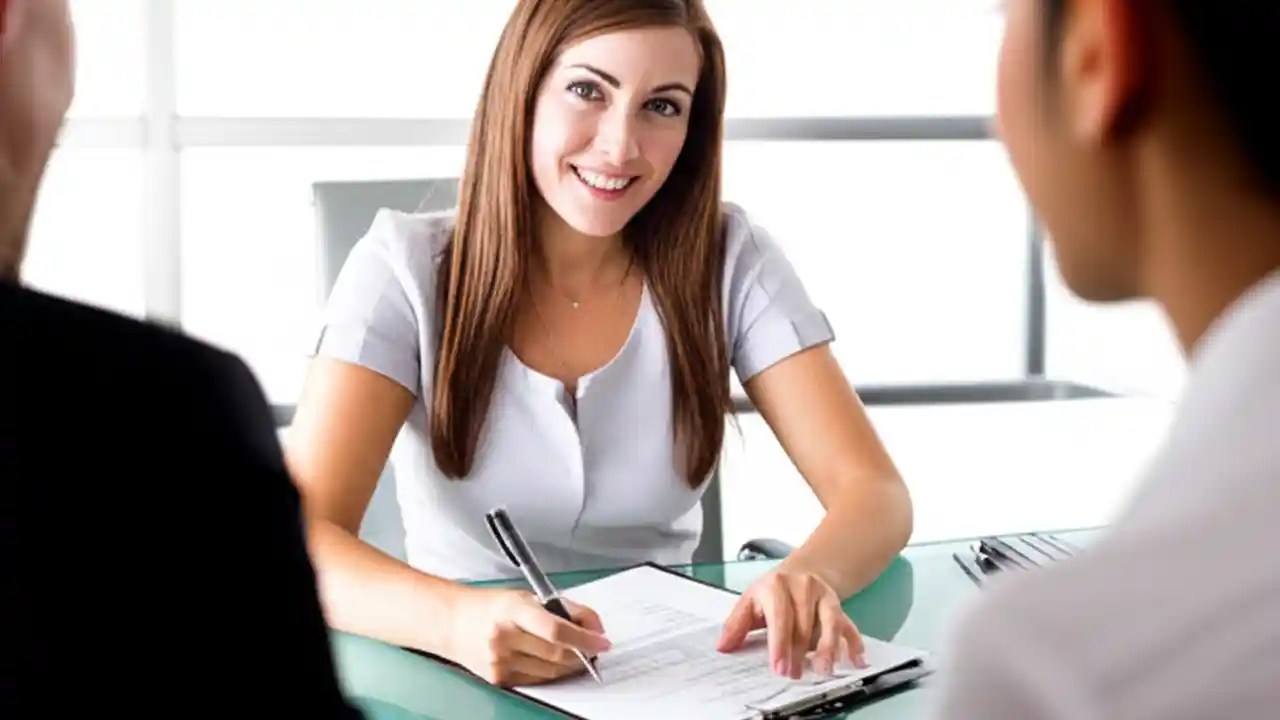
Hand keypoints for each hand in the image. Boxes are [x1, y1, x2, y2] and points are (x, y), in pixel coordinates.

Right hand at [448, 587, 610, 686]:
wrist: (450, 623)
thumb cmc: (489, 607)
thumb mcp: (525, 596)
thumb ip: (562, 608)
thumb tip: (593, 626)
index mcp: (512, 609)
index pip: (555, 629)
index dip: (584, 638)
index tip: (601, 640)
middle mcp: (504, 637)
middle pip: (557, 653)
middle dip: (583, 652)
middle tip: (594, 647)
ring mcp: (500, 661)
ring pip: (551, 670)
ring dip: (571, 664)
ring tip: (578, 653)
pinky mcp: (498, 678)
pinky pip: (537, 680)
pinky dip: (553, 672)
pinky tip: (555, 662)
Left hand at [716, 569, 866, 678]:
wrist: (801, 571)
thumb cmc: (772, 591)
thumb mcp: (750, 601)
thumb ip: (736, 624)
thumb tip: (723, 645)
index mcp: (776, 585)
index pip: (779, 616)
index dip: (779, 642)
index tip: (778, 665)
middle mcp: (803, 586)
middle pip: (804, 624)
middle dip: (799, 652)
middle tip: (794, 674)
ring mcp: (824, 595)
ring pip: (830, 622)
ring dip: (828, 647)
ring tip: (823, 669)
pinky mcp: (839, 605)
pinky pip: (849, 624)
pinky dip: (853, 643)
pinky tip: (856, 659)